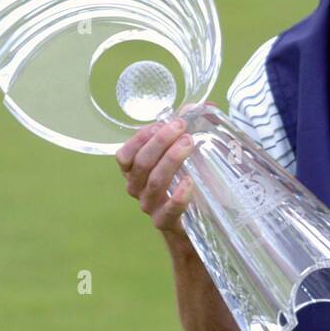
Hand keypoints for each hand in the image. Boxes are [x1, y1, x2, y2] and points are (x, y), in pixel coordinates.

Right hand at [115, 110, 197, 234]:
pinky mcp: (165, 222)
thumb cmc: (184, 183)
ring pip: (154, 182)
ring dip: (170, 161)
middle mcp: (137, 189)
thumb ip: (189, 130)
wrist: (192, 224)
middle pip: (141, 164)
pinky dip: (179, 195)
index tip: (164, 123)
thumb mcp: (185, 155)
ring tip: (189, 144)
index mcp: (134, 172)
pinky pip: (168, 210)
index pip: (125, 154)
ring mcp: (150, 206)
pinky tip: (190, 182)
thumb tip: (205, 105)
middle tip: (182, 128)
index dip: (141, 138)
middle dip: (160, 142)